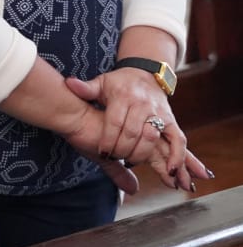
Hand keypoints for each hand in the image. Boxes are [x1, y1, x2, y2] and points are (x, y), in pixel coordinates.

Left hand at [66, 75, 208, 191]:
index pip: (115, 121)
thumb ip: (86, 88)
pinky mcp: (172, 120)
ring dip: (142, 154)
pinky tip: (170, 171)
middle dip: (122, 149)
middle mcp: (143, 104)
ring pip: (152, 137)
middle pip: (133, 132)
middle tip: (114, 159)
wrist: (145, 74)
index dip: (108, 139)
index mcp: (123, 96)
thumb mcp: (101, 82)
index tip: (102, 153)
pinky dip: (176, 156)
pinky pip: (178, 140)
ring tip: (130, 162)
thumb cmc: (118, 83)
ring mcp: (159, 113)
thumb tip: (69, 84)